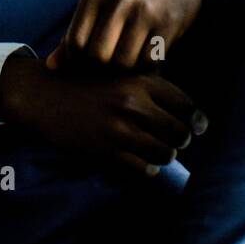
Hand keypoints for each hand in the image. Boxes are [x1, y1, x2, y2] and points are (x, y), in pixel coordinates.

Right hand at [0, 52, 208, 180]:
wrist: (43, 95)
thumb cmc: (83, 82)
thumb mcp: (116, 74)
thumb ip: (146, 85)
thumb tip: (180, 106)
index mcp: (138, 81)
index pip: (184, 102)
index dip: (197, 118)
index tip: (200, 127)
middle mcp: (133, 103)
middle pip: (179, 132)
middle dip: (181, 140)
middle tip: (176, 142)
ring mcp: (119, 128)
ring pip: (164, 153)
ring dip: (165, 157)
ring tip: (159, 154)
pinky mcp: (105, 150)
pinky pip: (142, 168)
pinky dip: (147, 170)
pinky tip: (142, 164)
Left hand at [44, 0, 207, 73]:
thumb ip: (77, 31)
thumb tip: (51, 67)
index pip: (75, 41)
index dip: (76, 62)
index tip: (84, 66)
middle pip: (98, 56)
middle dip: (100, 69)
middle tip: (106, 70)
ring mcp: (145, 10)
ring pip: (123, 62)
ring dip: (124, 71)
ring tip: (126, 63)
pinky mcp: (168, 23)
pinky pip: (148, 62)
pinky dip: (144, 68)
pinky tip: (144, 58)